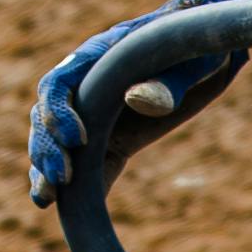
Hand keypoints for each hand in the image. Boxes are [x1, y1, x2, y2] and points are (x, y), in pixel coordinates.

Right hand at [25, 0, 242, 206]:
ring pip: (50, 140)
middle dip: (49, 148)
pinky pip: (74, 161)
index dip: (60, 112)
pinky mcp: (101, 140)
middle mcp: (83, 84)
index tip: (77, 140)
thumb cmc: (199, 48)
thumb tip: (139, 101)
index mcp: (99, 57)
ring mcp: (88, 113)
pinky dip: (60, 181)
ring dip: (45, 168)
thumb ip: (168, 79)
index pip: (61, 82)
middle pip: (46, 116)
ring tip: (47, 197)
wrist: (206, 54)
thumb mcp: (193, 58)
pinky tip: (47, 203)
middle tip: (63, 178)